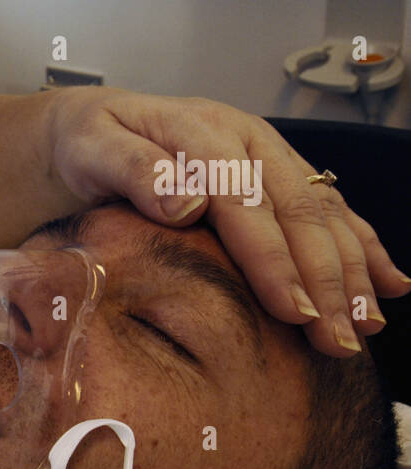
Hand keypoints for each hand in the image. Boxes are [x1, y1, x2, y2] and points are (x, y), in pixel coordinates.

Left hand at [45, 86, 410, 356]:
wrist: (92, 127)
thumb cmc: (88, 146)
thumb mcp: (91, 149)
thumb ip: (133, 170)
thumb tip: (187, 201)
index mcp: (205, 132)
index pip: (247, 203)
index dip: (274, 260)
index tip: (294, 311)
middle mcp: (248, 141)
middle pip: (299, 213)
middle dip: (327, 280)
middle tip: (338, 340)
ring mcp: (269, 157)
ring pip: (325, 215)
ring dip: (352, 272)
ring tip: (366, 327)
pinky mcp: (278, 175)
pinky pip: (330, 211)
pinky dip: (362, 248)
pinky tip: (388, 285)